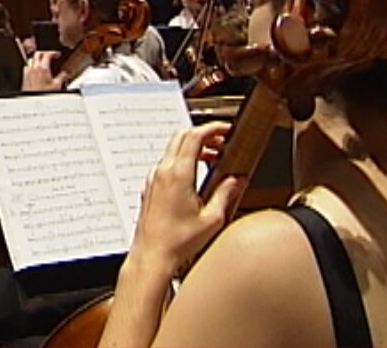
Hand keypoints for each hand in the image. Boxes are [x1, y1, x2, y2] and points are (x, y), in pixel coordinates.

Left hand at [22, 51, 65, 91]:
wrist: (32, 103)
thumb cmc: (43, 94)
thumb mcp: (57, 85)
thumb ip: (62, 77)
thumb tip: (66, 73)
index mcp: (42, 67)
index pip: (47, 54)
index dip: (53, 52)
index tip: (57, 55)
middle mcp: (33, 68)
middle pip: (37, 54)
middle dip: (45, 53)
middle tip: (50, 56)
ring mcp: (27, 72)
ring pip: (31, 59)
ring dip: (37, 59)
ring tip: (43, 62)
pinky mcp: (24, 77)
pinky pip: (27, 66)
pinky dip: (31, 65)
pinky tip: (35, 70)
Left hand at [127, 122, 244, 275]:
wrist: (152, 257)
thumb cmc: (177, 243)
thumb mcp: (212, 219)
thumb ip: (226, 194)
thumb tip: (237, 180)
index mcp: (178, 174)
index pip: (194, 135)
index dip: (212, 128)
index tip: (226, 129)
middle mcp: (162, 172)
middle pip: (181, 136)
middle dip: (204, 134)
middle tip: (222, 141)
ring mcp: (153, 179)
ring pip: (173, 148)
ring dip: (193, 147)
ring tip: (213, 158)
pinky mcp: (150, 188)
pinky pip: (166, 163)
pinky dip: (183, 160)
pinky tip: (195, 175)